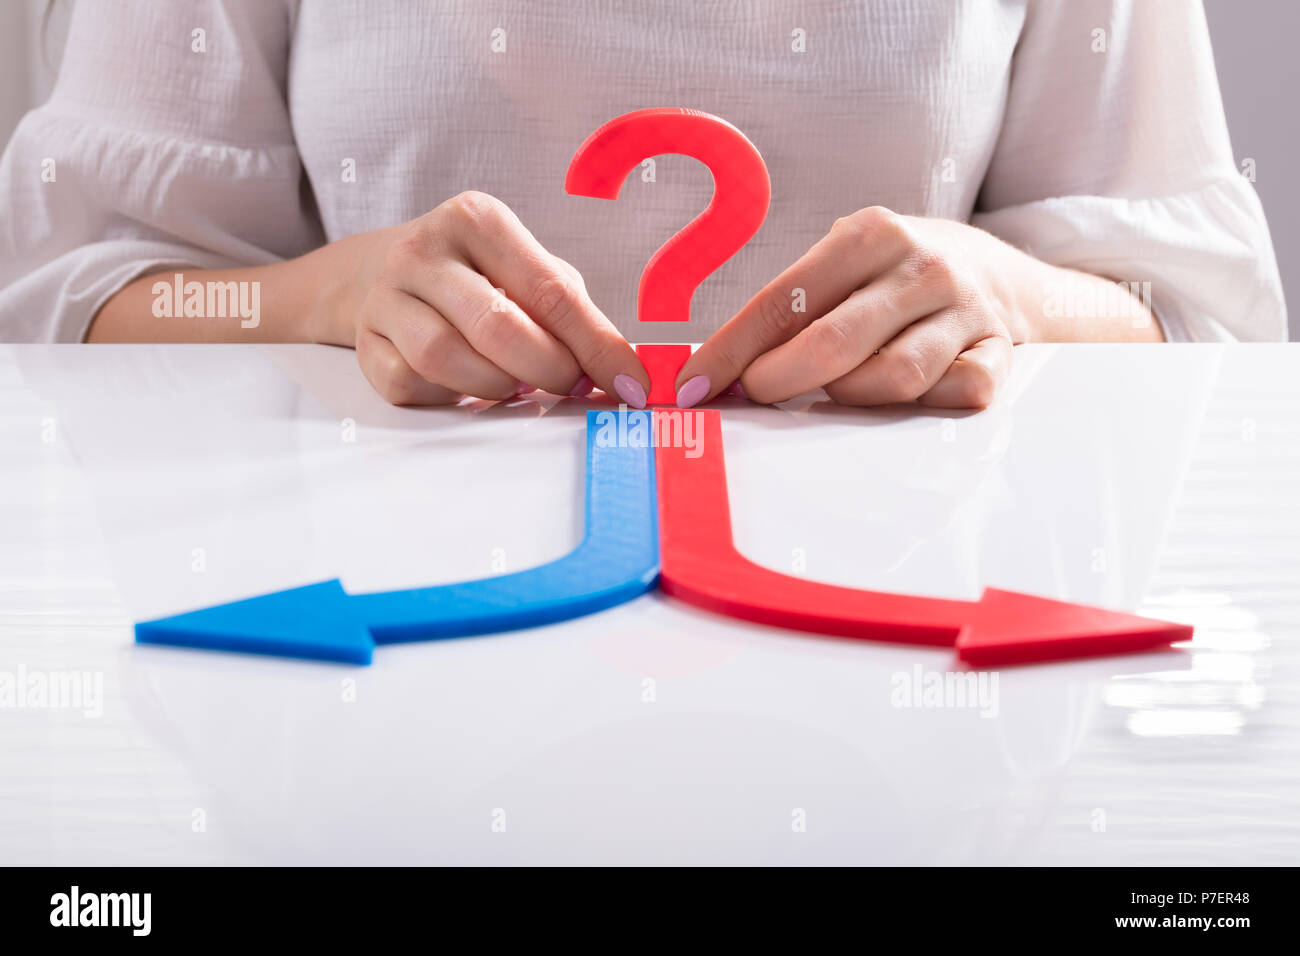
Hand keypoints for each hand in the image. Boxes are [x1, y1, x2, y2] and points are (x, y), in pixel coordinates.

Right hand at [342, 191, 648, 405]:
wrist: (379, 269)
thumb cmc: (477, 274)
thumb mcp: (526, 268)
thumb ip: (572, 313)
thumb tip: (621, 372)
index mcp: (476, 219)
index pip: (550, 291)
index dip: (597, 346)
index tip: (630, 384)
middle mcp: (423, 250)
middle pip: (498, 328)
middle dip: (548, 370)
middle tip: (570, 385)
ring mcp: (386, 295)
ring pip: (447, 360)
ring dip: (497, 387)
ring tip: (517, 383)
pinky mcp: (365, 342)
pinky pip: (412, 384)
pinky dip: (451, 397)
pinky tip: (467, 384)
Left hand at [674, 206, 1156, 409]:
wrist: (1005, 275)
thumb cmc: (898, 278)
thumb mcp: (849, 263)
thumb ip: (794, 306)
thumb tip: (717, 370)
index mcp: (872, 235)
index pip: (784, 300)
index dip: (731, 349)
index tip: (694, 385)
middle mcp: (922, 267)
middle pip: (833, 343)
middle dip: (777, 379)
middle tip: (755, 395)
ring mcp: (966, 312)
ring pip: (892, 380)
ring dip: (849, 396)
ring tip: (836, 388)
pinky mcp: (1000, 354)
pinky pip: (954, 397)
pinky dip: (921, 408)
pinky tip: (904, 398)